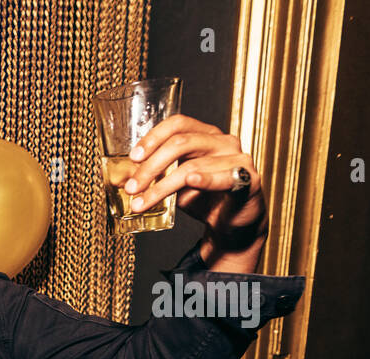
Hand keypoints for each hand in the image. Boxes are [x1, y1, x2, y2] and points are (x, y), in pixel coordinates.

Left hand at [124, 114, 267, 266]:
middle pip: (181, 143)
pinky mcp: (249, 180)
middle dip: (150, 167)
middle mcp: (222, 141)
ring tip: (141, 204)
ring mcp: (237, 158)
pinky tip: (191, 180)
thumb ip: (156, 175)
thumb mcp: (175, 183)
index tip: (133, 157)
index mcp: (205, 135)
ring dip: (161, 187)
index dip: (153, 137)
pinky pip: (224, 177)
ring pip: (192, 166)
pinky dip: (205, 179)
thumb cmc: (204, 198)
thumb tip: (121, 178)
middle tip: (130, 188)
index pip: (178, 124)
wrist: (233, 223)